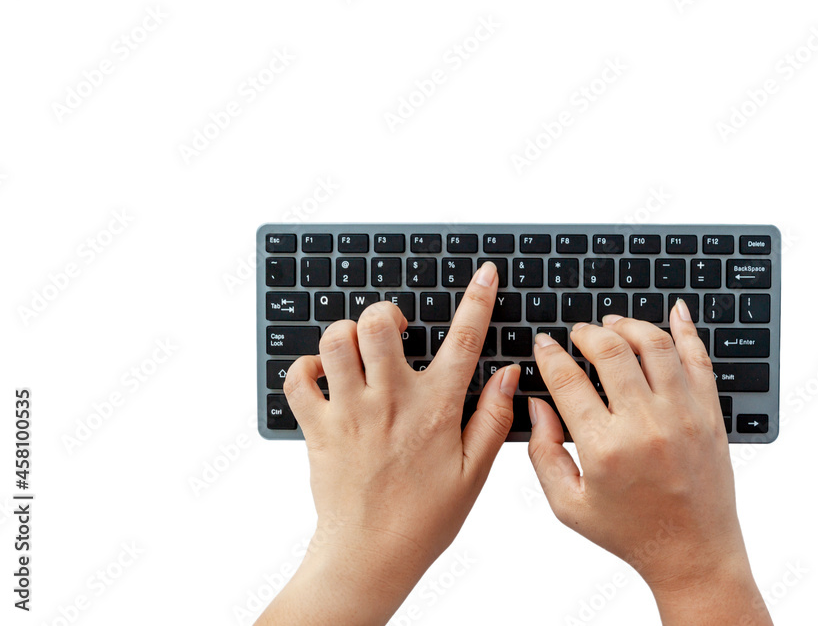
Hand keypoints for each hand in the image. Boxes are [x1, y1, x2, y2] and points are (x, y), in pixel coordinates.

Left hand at [257, 261, 518, 625]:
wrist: (370, 556)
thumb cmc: (425, 518)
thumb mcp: (475, 472)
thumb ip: (494, 418)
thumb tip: (508, 373)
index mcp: (436, 408)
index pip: (464, 339)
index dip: (478, 300)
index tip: (485, 274)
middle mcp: (391, 400)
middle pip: (379, 322)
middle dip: (387, 313)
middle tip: (395, 330)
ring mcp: (349, 411)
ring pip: (337, 340)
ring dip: (347, 334)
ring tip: (359, 350)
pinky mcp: (317, 427)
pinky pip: (298, 378)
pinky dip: (306, 367)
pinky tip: (325, 376)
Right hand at [527, 299, 771, 625]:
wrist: (693, 553)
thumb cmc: (629, 532)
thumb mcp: (568, 505)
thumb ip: (543, 453)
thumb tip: (537, 404)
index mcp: (604, 448)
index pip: (567, 380)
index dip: (549, 354)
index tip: (543, 344)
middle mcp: (644, 425)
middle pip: (610, 351)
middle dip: (586, 332)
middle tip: (578, 332)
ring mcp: (682, 416)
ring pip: (655, 345)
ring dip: (629, 325)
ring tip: (613, 325)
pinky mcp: (709, 415)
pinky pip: (700, 359)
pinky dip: (687, 329)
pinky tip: (675, 312)